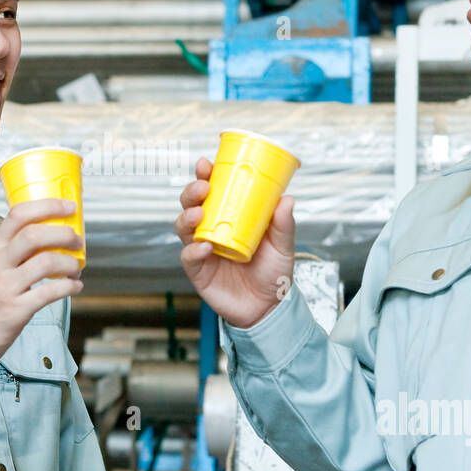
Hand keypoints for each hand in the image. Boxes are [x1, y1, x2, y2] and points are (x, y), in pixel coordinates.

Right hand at [0, 198, 82, 388]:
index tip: (69, 207)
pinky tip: (74, 287)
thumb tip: (49, 240)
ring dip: (70, 263)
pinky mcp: (14, 310)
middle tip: (77, 241)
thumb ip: (12, 254)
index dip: (48, 206)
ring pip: (46, 261)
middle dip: (64, 234)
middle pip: (35, 234)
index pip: (19, 214)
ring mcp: (5, 287)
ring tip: (76, 268)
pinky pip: (49, 292)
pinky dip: (69, 287)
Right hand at [174, 156, 294, 328]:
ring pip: (183, 227)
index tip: (206, 164)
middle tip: (203, 187)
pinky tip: (204, 247)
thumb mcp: (283, 245)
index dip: (205, 176)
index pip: (213, 192)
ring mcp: (202, 250)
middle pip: (191, 205)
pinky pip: (188, 257)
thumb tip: (287, 199)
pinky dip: (193, 250)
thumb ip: (284, 224)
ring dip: (187, 217)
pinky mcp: (198, 272)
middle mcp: (212, 231)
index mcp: (229, 218)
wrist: (269, 307)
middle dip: (191, 192)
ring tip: (199, 213)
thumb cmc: (273, 272)